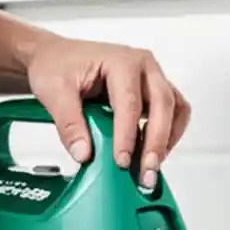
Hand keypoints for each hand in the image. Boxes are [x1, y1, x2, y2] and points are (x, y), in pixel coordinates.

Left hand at [24, 36, 190, 188]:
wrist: (54, 57)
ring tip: (150, 167)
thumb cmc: (56, 65)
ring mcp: (151, 79)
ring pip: (175, 109)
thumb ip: (69, 123)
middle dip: (156, 142)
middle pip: (162, 105)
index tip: (121, 161)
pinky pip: (174, 113)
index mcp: (121, 61)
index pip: (131, 103)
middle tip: (145, 172)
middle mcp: (143, 66)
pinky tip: (151, 153)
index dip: (128, 135)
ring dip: (167, 140)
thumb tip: (84, 153)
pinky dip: (168, 134)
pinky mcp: (153, 92)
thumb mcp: (54, 92)